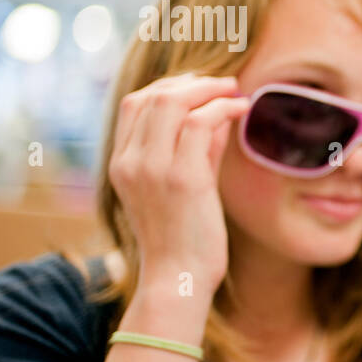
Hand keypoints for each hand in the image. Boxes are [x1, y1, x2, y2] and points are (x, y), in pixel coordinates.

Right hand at [107, 73, 249, 297]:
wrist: (178, 279)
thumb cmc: (185, 238)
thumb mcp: (187, 184)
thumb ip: (197, 150)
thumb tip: (218, 114)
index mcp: (121, 164)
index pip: (135, 105)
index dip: (169, 86)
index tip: (199, 86)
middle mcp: (130, 162)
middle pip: (152, 96)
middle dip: (192, 83)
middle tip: (223, 84)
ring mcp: (153, 169)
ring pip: (173, 103)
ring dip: (209, 90)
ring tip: (235, 92)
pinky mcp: (182, 178)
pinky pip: (200, 123)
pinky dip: (222, 108)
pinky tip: (240, 109)